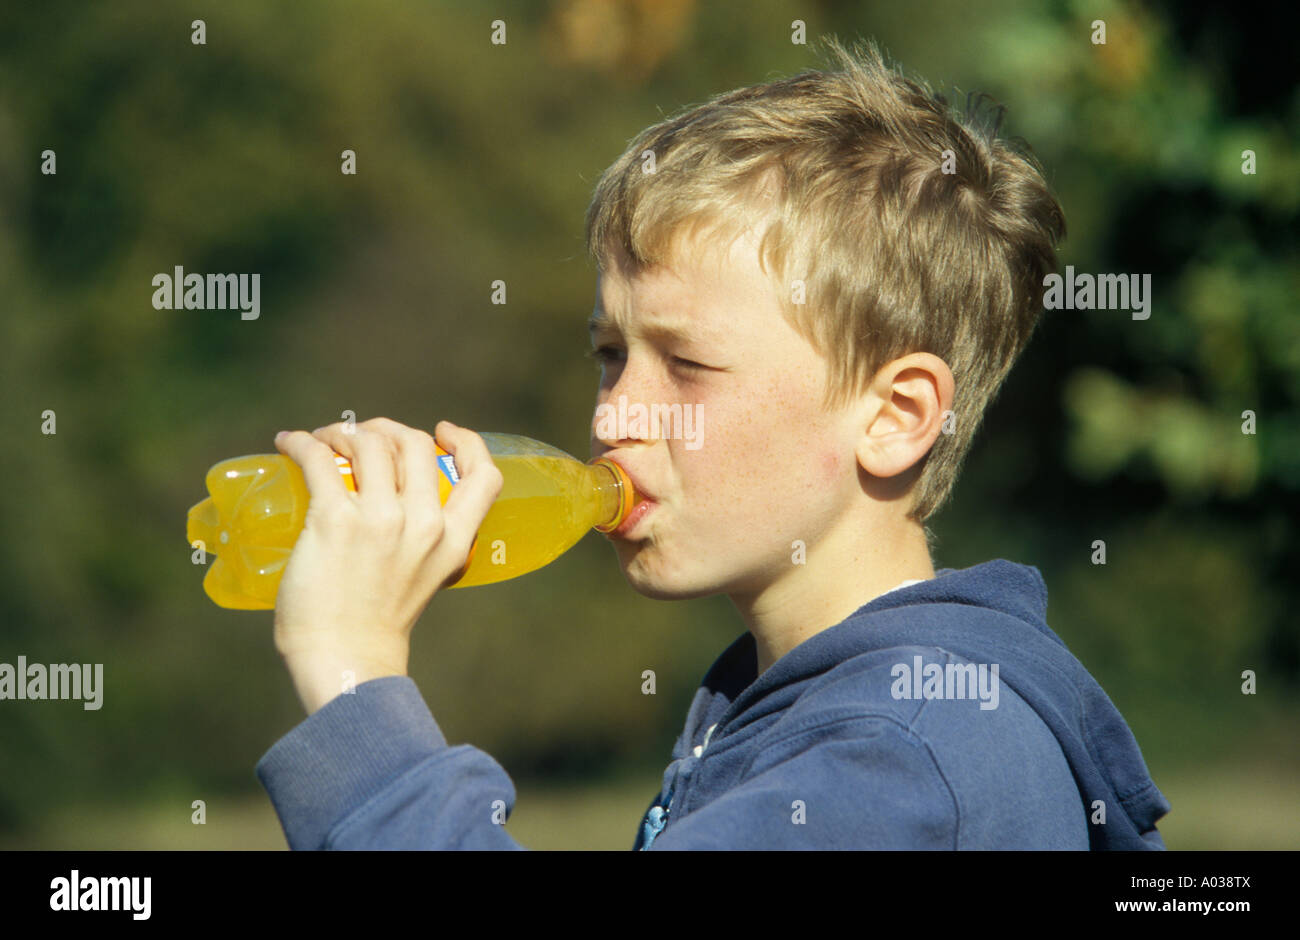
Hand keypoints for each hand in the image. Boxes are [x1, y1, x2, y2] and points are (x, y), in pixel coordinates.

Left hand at [271, 417, 502, 713]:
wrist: (345, 660)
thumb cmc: (378, 625)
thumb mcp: (426, 578)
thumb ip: (422, 542)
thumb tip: (390, 504)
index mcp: (453, 541)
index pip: (483, 475)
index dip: (465, 442)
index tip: (441, 431)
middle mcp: (423, 523)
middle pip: (415, 444)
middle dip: (386, 429)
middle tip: (361, 436)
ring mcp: (380, 519)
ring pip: (369, 443)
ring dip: (342, 431)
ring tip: (323, 439)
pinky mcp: (334, 520)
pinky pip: (319, 460)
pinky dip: (301, 442)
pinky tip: (289, 443)